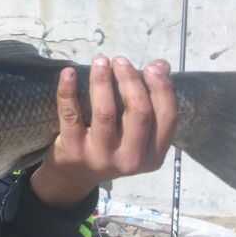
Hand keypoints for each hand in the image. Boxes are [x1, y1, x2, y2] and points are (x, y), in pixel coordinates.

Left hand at [31, 56, 177, 207]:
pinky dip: (68, 90)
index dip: (162, 88)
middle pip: (138, 112)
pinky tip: (69, 72)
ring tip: (100, 61)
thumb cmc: (111, 146)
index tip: (152, 67)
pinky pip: (71, 114)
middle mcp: (130, 160)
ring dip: (103, 81)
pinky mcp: (73, 151)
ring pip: (105, 112)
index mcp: (153, 156)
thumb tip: (161, 65)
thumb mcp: (135, 133)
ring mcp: (101, 157)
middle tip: (120, 61)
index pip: (167, 118)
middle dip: (131, 80)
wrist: (74, 175)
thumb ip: (151, 101)